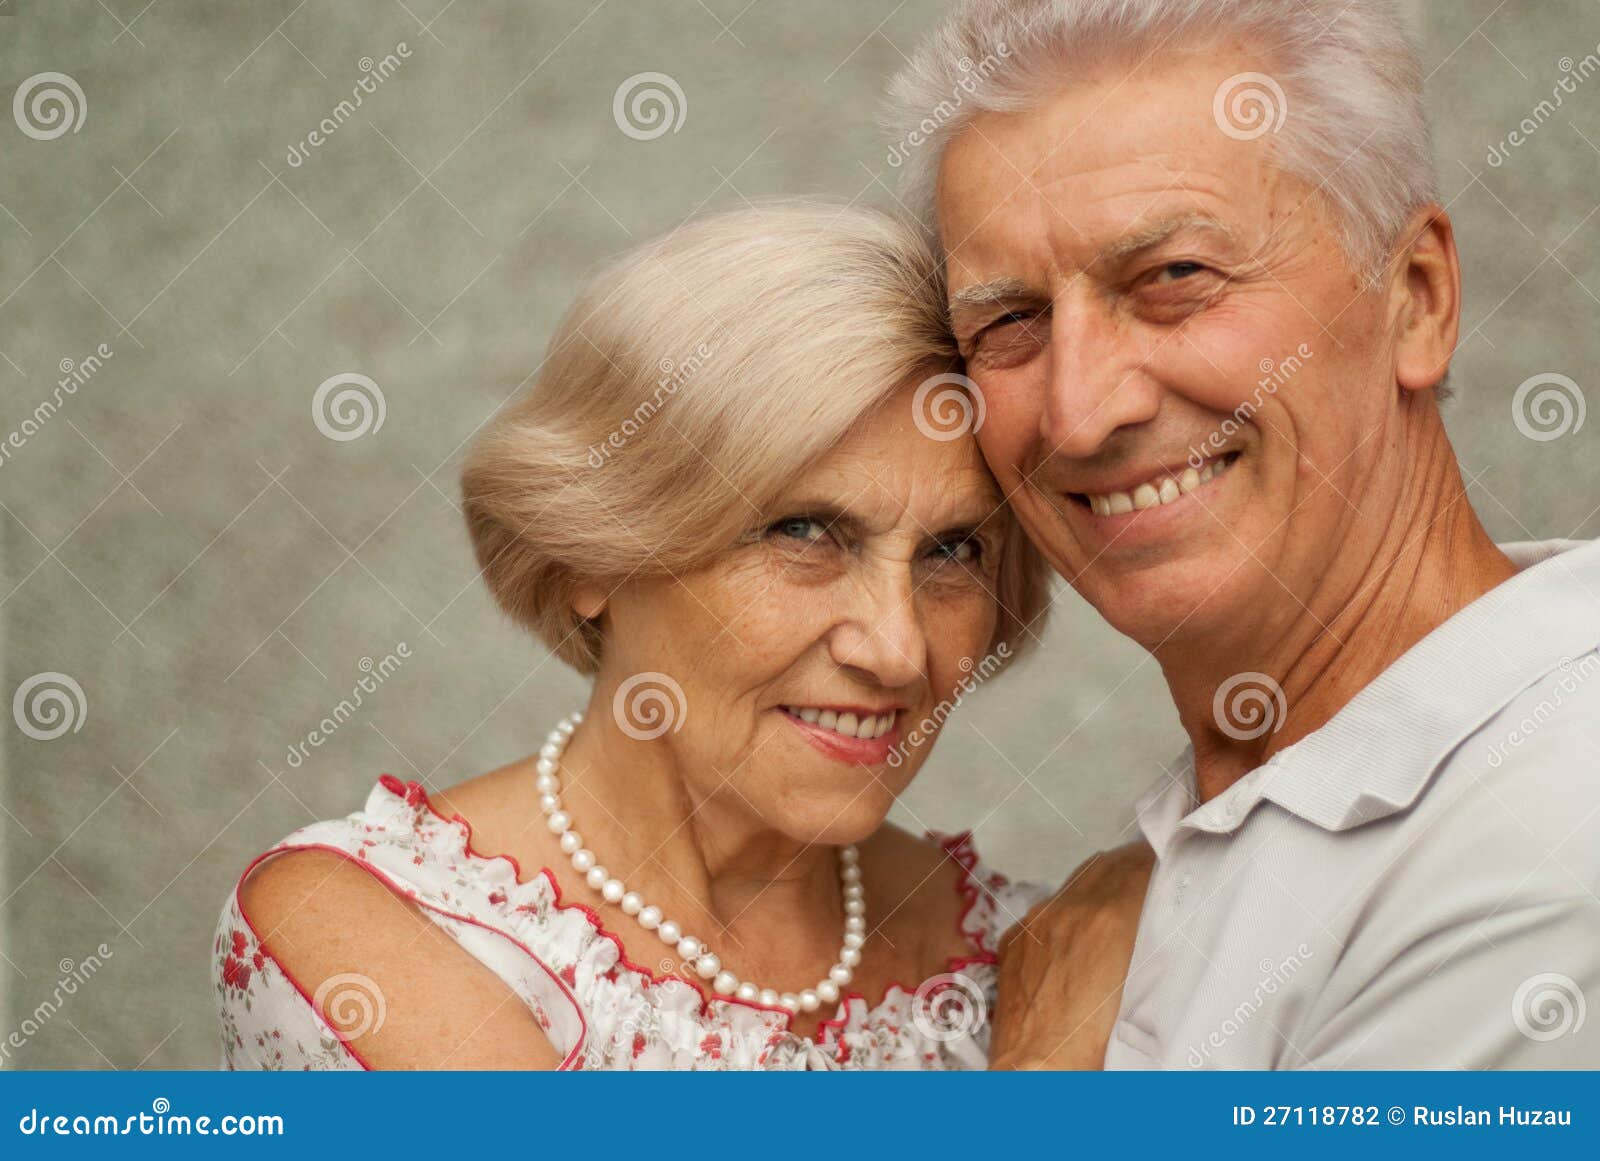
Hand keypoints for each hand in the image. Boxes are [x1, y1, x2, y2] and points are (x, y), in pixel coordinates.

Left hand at [988, 838, 1155, 1068]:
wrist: (1038, 1075)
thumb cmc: (1099, 1048)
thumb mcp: (1147, 991)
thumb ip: (1158, 944)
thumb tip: (1172, 922)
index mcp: (1110, 920)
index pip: (1143, 865)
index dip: (1163, 861)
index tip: (1178, 863)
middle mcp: (1069, 911)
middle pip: (1110, 864)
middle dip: (1135, 866)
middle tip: (1156, 875)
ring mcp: (1037, 922)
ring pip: (1077, 883)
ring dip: (1102, 885)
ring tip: (1122, 902)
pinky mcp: (1014, 940)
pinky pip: (1047, 909)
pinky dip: (1067, 912)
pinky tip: (1079, 933)